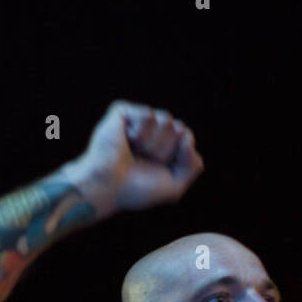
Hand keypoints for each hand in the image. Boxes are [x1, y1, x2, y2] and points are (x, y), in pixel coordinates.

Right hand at [66, 101, 203, 214]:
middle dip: (164, 149)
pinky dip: (139, 132)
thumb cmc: (136, 190)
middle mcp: (151, 131)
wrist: (108, 186)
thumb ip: (193, 166)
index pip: (187, 137)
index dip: (177, 155)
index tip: (158, 168)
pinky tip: (126, 141)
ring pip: (166, 120)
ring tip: (134, 151)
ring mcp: (136, 121)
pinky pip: (148, 114)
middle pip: (178, 127)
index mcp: (164, 146)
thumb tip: (187, 136)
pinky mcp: (122, 111)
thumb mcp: (175, 186)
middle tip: (143, 160)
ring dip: (152, 143)